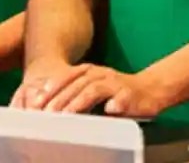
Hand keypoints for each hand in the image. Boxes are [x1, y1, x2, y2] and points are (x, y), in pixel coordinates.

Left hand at [14, 62, 169, 117]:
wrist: (152, 90)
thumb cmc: (118, 95)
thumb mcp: (95, 92)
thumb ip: (75, 98)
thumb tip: (48, 111)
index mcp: (90, 73)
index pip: (67, 77)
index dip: (51, 89)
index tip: (36, 103)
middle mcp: (102, 74)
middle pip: (77, 84)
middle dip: (60, 99)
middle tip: (46, 114)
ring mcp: (117, 83)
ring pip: (95, 89)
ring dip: (79, 102)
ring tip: (66, 114)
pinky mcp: (131, 94)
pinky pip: (122, 98)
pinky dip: (115, 103)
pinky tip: (109, 110)